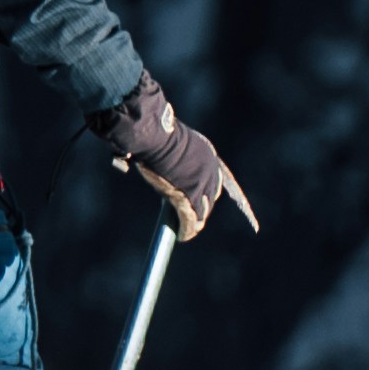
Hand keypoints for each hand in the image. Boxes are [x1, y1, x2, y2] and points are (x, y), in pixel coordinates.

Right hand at [109, 76, 255, 247]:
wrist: (152, 134)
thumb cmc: (151, 133)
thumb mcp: (169, 143)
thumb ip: (171, 156)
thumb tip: (150, 160)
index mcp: (208, 155)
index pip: (218, 179)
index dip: (212, 192)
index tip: (210, 200)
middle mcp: (211, 171)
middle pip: (210, 197)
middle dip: (202, 208)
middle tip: (192, 217)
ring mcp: (202, 186)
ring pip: (202, 212)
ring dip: (195, 222)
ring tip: (188, 230)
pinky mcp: (190, 200)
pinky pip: (191, 221)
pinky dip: (188, 230)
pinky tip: (184, 236)